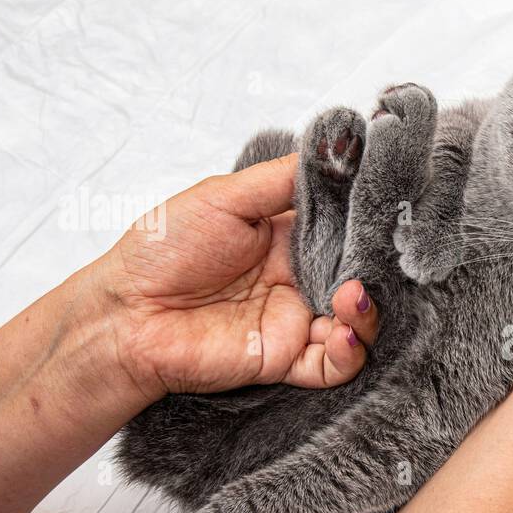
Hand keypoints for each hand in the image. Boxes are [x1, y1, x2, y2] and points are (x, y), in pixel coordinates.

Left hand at [89, 155, 378, 398]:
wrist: (125, 313)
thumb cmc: (160, 251)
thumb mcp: (224, 197)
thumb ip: (283, 178)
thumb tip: (336, 148)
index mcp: (288, 236)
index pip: (346, 228)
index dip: (369, 221)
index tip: (387, 207)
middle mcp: (298, 277)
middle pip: (362, 274)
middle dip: (377, 268)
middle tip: (380, 256)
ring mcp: (296, 319)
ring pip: (358, 321)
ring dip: (368, 311)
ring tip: (352, 295)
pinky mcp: (287, 358)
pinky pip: (338, 365)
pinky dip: (352, 351)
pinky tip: (343, 331)